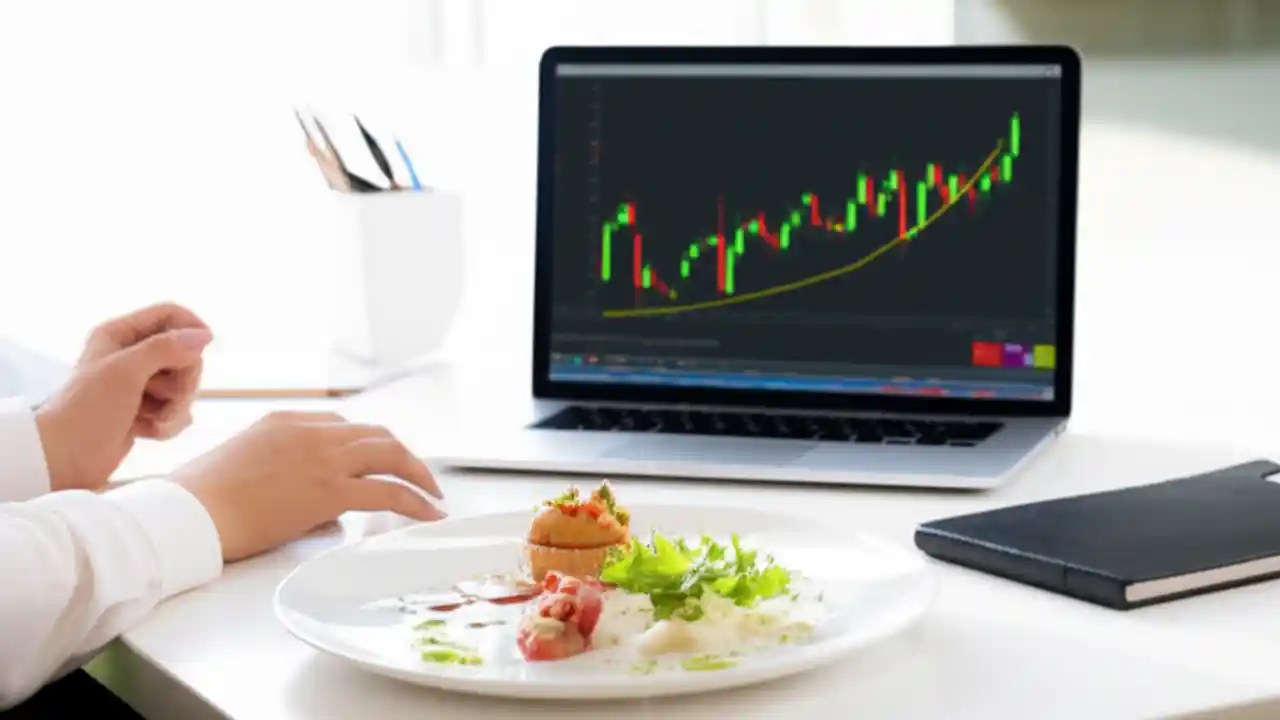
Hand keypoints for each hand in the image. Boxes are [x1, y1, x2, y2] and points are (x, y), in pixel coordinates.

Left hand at [36, 303, 211, 490]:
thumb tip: (205, 336)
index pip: (169, 315)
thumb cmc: (88, 410)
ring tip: (156, 423)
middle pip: (184, 354)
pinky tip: (149, 432)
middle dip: (184, 380)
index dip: (191, 328)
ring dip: (176, 407)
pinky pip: (177, 410)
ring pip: (183, 385)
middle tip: (171, 399)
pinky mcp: (144, 411)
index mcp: (119, 335)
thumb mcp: (126, 371)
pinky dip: (169, 424)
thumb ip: (166, 349)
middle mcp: (130, 356)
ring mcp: (139, 385)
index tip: (206, 347)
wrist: (64, 459)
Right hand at [173, 411, 445, 561]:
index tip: (381, 462)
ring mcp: (322, 458)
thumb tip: (315, 506)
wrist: (187, 512)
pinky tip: (428, 514)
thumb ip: (281, 468)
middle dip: (403, 455)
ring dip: (419, 475)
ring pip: (391, 455)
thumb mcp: (244, 463)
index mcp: (286, 419)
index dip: (368, 445)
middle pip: (376, 434)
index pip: (343, 425)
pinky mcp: (329, 491)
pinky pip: (388, 492)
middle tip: (419, 477)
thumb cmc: (200, 498)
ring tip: (433, 495)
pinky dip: (416, 501)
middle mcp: (310, 432)